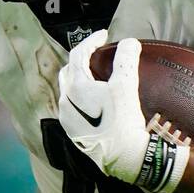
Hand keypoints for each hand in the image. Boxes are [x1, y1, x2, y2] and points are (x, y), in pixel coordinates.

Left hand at [57, 32, 188, 192]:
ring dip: (79, 77)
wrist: (124, 157)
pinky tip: (93, 99)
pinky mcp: (73, 132)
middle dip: (81, 58)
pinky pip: (71, 106)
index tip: (104, 34)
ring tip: (95, 74)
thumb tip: (128, 42)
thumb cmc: (123, 121)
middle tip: (97, 52)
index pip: (78, 54)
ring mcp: (66, 118)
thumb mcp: (126, 86)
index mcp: (74, 88)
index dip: (91, 40)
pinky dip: (80, 95)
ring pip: (68, 90)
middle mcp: (65, 102)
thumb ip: (126, 60)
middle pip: (69, 71)